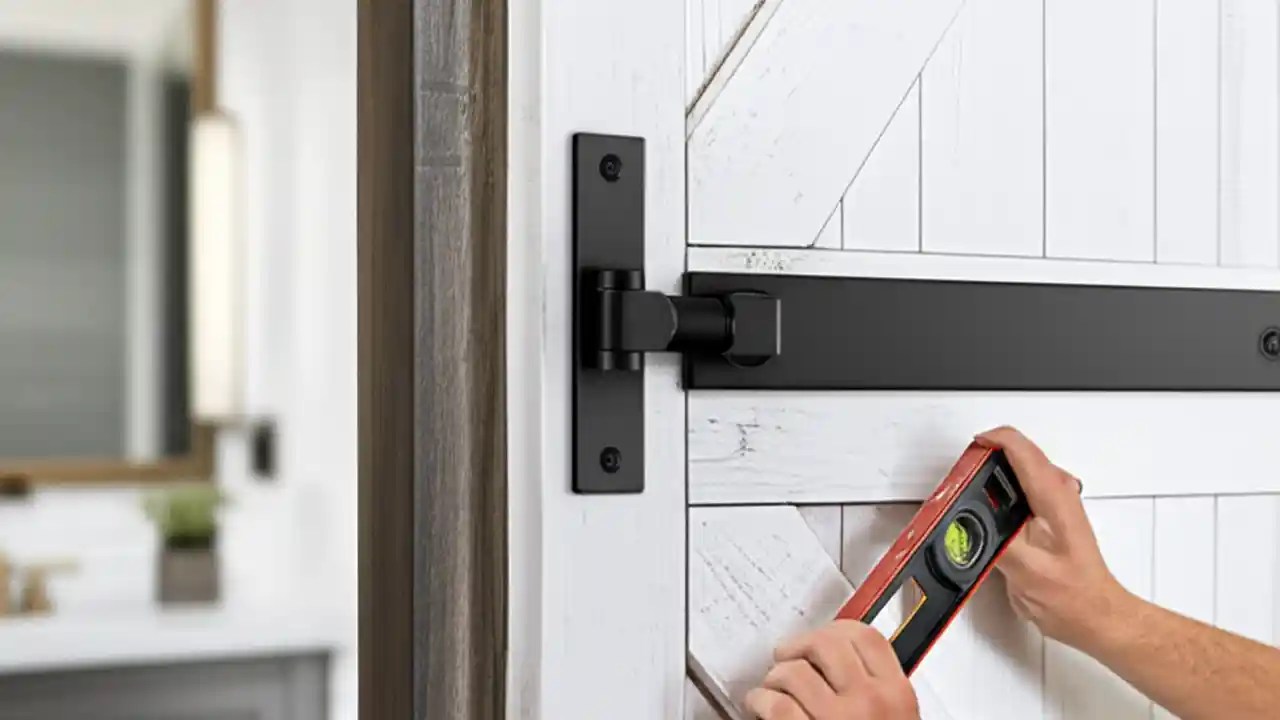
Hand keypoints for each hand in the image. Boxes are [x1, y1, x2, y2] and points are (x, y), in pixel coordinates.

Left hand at [745, 620, 918, 719]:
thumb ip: (877, 693)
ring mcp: (836, 719)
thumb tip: (843, 667)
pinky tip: (759, 706)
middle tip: (788, 656)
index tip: (823, 637)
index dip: (836, 630)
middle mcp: (869, 702)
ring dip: (774, 677)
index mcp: (897, 696)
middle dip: (799, 646)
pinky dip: (760, 701)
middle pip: (826, 642)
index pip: (865, 637)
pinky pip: (774, 703)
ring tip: (772, 687)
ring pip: (793, 671)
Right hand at [976, 426, 1133, 651]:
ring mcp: (1057, 503)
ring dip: (993, 472)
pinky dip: (1001, 488)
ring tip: (968, 490)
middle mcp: (1059, 494)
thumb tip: (967, 528)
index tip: (969, 452)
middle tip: (961, 475)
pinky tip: (987, 510)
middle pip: (1019, 452)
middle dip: (986, 457)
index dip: (990, 441)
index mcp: (1054, 499)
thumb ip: (996, 543)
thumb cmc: (1074, 597)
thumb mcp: (1028, 573)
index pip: (1021, 449)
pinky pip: (1022, 486)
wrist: (1096, 615)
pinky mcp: (1050, 515)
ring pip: (1021, 467)